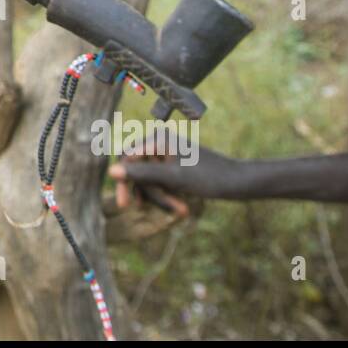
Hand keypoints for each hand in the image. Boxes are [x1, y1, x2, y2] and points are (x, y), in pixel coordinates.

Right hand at [108, 142, 243, 214]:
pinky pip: (157, 180)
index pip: (127, 158)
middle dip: (148, 191)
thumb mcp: (172, 178)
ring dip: (159, 195)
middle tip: (159, 210)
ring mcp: (166, 152)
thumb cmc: (208, 177)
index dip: (125, 181)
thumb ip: (141, 174)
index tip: (125, 204)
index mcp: (158, 137)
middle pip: (137, 169)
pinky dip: (164, 193)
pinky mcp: (172, 163)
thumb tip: (110, 172)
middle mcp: (159, 140)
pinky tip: (174, 206)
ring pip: (147, 177)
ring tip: (179, 210)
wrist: (237, 182)